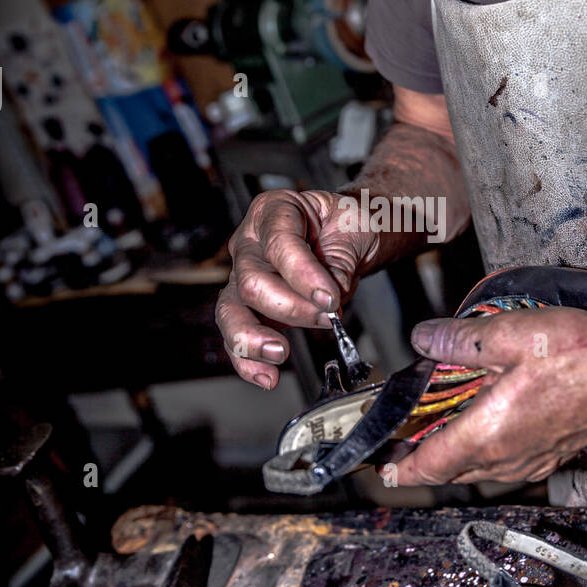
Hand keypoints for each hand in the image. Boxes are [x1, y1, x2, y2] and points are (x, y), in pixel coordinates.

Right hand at [215, 189, 378, 388]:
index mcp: (274, 210)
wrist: (349, 236)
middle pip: (250, 280)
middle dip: (289, 307)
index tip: (330, 298)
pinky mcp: (250, 308)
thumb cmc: (349, 224)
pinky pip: (237, 336)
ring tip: (278, 354)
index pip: (278, 242)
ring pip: (231, 310)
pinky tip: (265, 376)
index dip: (302, 274)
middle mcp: (250, 242)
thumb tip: (328, 301)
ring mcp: (244, 276)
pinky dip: (248, 361)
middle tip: (326, 318)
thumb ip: (340, 263)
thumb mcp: (355, 228)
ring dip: (253, 338)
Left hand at [391, 306, 586, 485]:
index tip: (380, 465)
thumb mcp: (510, 334)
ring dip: (454, 450)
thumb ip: (459, 340)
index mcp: (489, 434)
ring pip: (477, 467)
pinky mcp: (551, 454)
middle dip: (423, 454)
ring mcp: (532, 460)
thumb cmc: (584, 356)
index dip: (399, 467)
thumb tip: (423, 340)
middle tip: (405, 430)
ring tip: (442, 420)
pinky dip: (484, 446)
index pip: (428, 465)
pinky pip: (504, 461)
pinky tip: (489, 417)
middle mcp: (508, 458)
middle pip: (450, 469)